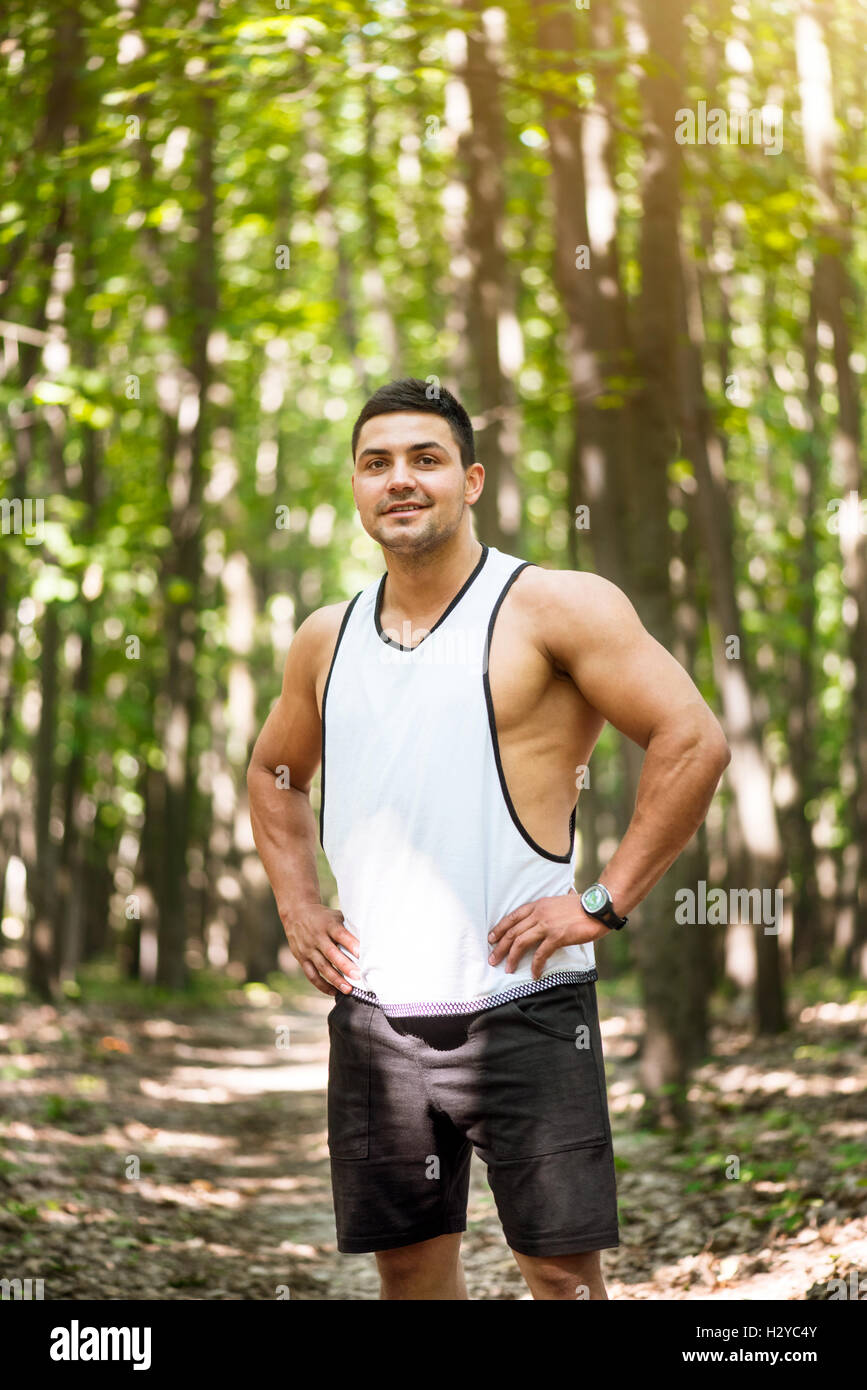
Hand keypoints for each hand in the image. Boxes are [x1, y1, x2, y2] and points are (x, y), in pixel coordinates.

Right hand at [280, 904, 360, 996]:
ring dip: (335, 980)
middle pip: (331, 953)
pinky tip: (333, 992)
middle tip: (358, 976)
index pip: (340, 934)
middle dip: (345, 966)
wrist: (296, 913)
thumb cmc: (324, 917)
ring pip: (322, 967)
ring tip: (348, 989)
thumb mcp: (335, 916)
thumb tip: (369, 941)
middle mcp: (317, 937)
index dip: (351, 944)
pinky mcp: (301, 958)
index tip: (362, 954)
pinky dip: (322, 985)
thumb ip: (348, 928)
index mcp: (328, 924)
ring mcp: (308, 949)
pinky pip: (311, 974)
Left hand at [487, 894, 609, 979]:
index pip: (512, 917)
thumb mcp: (557, 903)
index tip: (491, 939)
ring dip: (512, 957)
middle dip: (500, 947)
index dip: (499, 928)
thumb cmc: (581, 907)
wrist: (597, 907)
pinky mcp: (557, 937)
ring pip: (521, 942)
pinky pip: (541, 954)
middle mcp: (539, 914)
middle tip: (492, 959)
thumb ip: (546, 911)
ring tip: (507, 969)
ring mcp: (547, 925)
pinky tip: (534, 974)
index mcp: (538, 905)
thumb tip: (539, 921)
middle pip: (512, 932)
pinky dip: (536, 965)